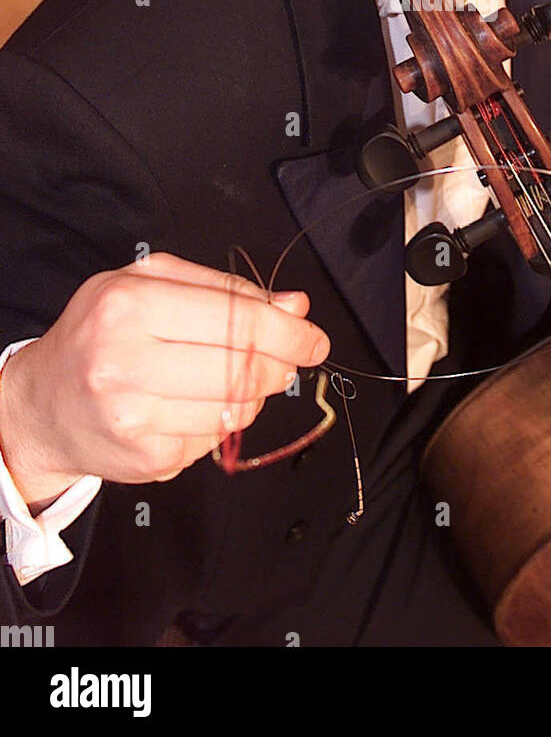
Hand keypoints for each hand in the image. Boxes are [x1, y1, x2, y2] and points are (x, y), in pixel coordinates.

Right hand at [0, 252, 329, 506]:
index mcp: (130, 306)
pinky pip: (218, 439)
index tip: (313, 338)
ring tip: (223, 377)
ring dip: (252, 393)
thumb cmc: (100, 332)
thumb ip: (224, 290)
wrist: (42, 405)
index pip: (237, 321)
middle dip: (280, 364)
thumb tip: (294, 308)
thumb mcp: (150, 284)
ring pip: (239, 408)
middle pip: (245, 369)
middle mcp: (127, 364)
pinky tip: (189, 406)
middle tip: (285, 358)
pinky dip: (220, 421)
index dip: (289, 332)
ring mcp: (136, 420)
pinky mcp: (148, 461)